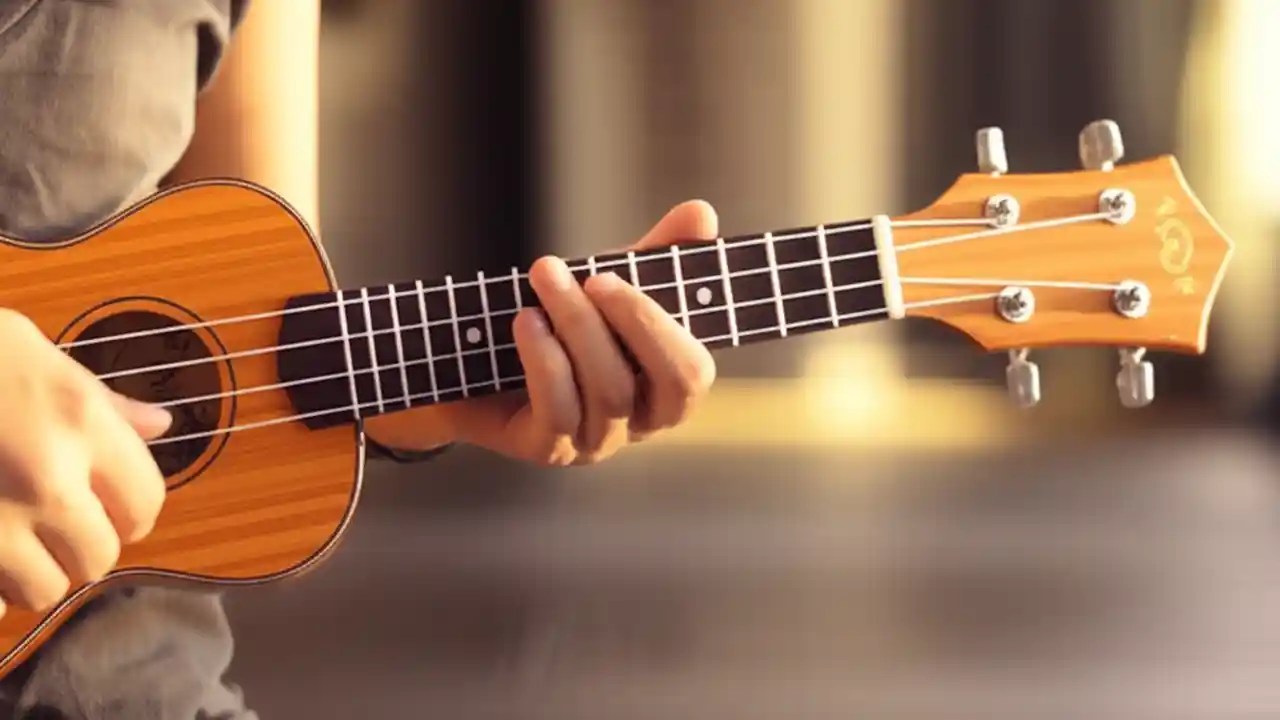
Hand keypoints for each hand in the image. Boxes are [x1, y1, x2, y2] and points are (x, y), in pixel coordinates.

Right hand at [0, 309, 169, 618]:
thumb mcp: (37, 354)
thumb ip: (103, 403)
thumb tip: (160, 425)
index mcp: (80, 423)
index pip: (146, 502)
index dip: (130, 507)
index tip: (109, 501)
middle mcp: (44, 480)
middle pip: (98, 557)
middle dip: (82, 546)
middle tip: (58, 525)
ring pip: (43, 591)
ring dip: (34, 574)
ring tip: (14, 541)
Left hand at [427, 200, 718, 464]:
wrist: (474, 361)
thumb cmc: (557, 326)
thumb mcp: (609, 286)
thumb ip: (657, 256)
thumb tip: (702, 213)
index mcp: (665, 388)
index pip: (693, 374)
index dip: (662, 325)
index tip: (612, 275)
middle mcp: (639, 425)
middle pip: (664, 382)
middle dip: (629, 318)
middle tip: (583, 272)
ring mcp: (596, 443)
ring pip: (610, 390)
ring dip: (576, 324)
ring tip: (544, 276)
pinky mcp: (549, 450)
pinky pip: (560, 409)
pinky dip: (545, 359)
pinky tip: (525, 321)